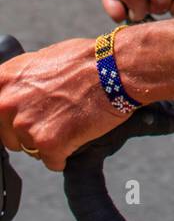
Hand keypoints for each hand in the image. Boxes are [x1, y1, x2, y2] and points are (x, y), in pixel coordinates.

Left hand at [0, 39, 123, 170]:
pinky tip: (78, 135)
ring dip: (48, 142)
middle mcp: (7, 104)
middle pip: (9, 136)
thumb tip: (14, 93)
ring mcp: (26, 125)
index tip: (22, 118)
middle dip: (28, 132)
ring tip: (69, 123)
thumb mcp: (41, 58)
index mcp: (3, 81)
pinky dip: (64, 155)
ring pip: (31, 149)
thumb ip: (21, 80)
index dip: (9, 119)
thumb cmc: (85, 60)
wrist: (116, 68)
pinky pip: (52, 162)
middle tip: (54, 117)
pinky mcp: (48, 144)